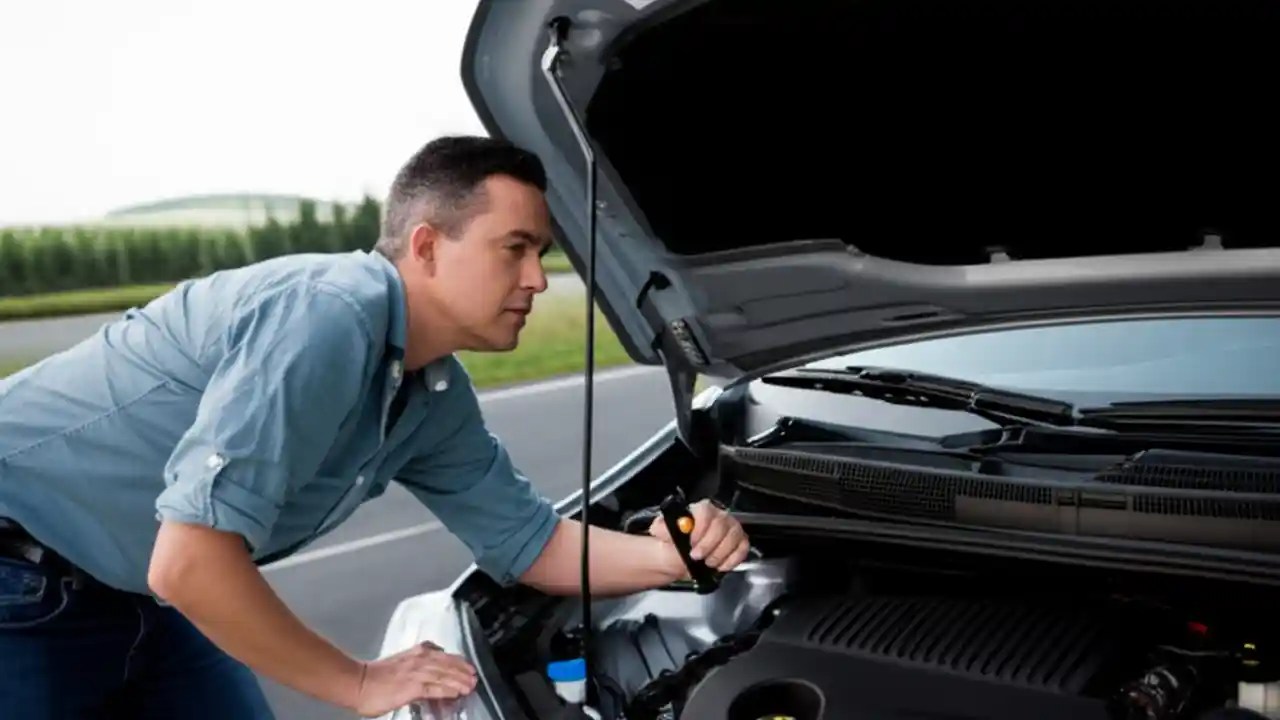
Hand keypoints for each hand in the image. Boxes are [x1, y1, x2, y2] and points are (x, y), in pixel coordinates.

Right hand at [352, 641, 476, 717]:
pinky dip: (448, 689)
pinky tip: (457, 693)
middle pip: (448, 664)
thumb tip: (433, 659)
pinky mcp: (413, 687)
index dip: (458, 661)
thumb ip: (417, 659)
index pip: (444, 655)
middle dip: (463, 670)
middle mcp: (420, 659)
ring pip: (445, 675)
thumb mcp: (401, 661)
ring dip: (460, 680)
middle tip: (475, 677)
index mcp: (417, 652)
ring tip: (470, 686)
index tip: (469, 667)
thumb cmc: (376, 675)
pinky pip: (435, 688)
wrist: (358, 682)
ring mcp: (417, 673)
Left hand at [648, 499, 750, 574]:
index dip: (700, 529)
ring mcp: (732, 528)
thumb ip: (661, 528)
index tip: (690, 544)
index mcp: (701, 509)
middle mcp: (719, 515)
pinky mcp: (740, 542)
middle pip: (722, 525)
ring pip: (734, 537)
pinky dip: (732, 560)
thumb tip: (662, 527)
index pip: (706, 512)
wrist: (682, 558)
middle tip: (696, 557)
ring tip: (707, 563)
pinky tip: (719, 566)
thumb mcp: (662, 534)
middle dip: (709, 545)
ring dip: (719, 554)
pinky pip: (742, 548)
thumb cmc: (675, 543)